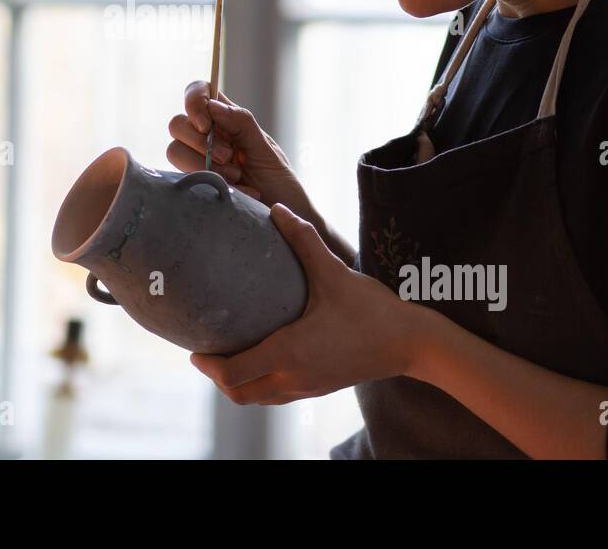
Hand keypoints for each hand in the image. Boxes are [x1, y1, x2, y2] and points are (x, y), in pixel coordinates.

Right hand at [167, 80, 312, 216]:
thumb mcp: (266, 149)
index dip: (194, 101)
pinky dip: (209, 184)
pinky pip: (182, 179)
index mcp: (226, 119)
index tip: (205, 125)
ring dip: (204, 165)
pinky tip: (235, 193)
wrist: (282, 218)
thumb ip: (241, 123)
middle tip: (229, 158)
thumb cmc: (279, 182)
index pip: (199, 92)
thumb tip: (212, 105)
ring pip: (174, 151)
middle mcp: (207, 137)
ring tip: (236, 178)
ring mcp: (197, 161)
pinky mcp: (193, 185)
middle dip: (200, 142)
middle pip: (177, 123)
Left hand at [189, 203, 423, 403]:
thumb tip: (277, 208)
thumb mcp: (334, 271)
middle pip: (239, 394)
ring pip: (258, 399)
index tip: (194, 348)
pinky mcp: (320, 388)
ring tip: (227, 355)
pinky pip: (277, 395)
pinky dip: (259, 384)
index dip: (208, 365)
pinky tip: (261, 358)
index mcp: (289, 353)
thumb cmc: (373, 310)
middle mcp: (294, 377)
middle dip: (216, 377)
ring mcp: (308, 388)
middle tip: (204, 352)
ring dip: (237, 384)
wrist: (413, 345)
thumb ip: (303, 239)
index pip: (234, 373)